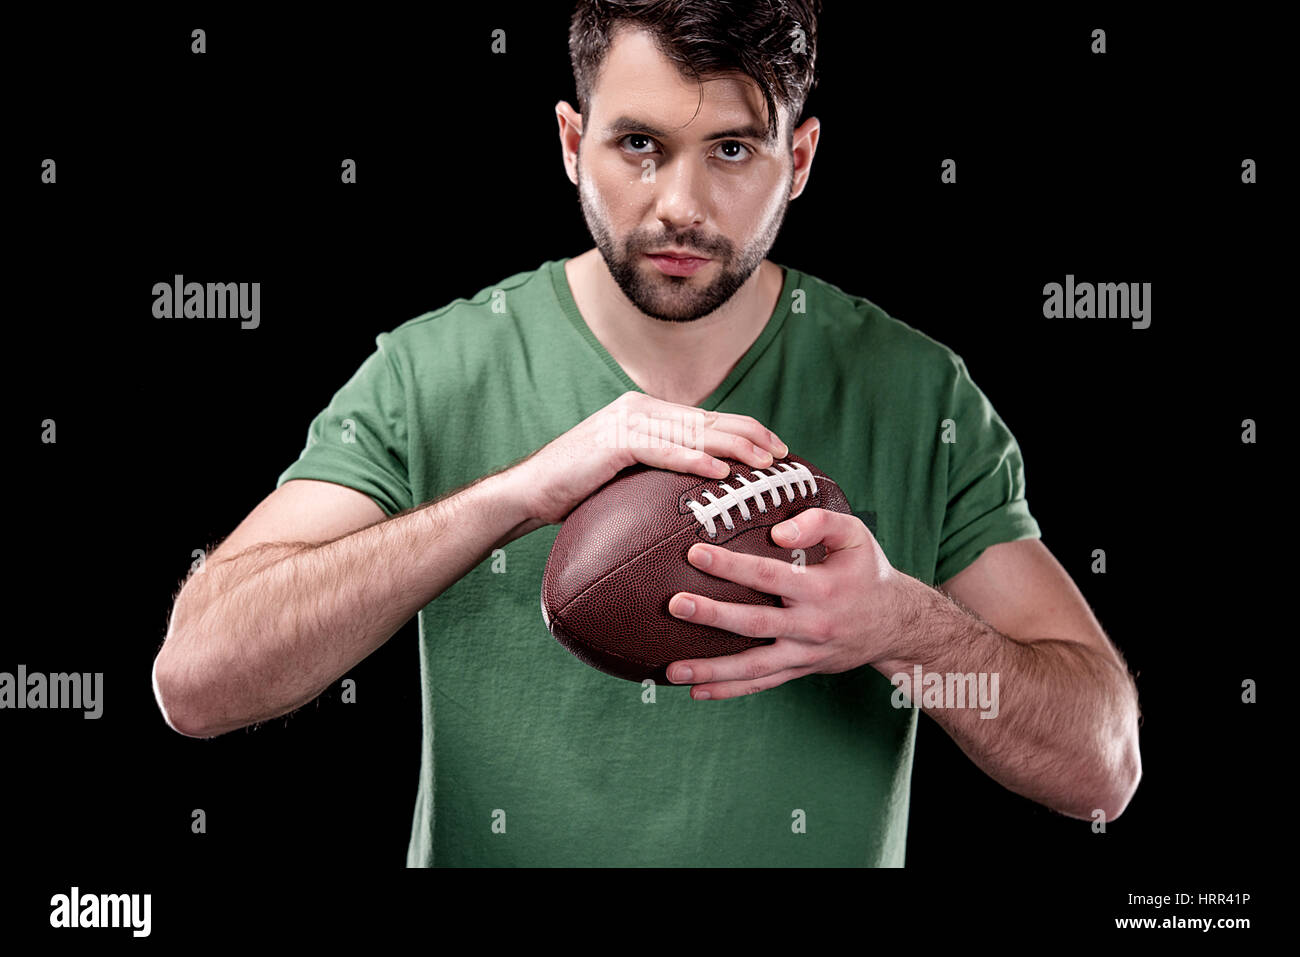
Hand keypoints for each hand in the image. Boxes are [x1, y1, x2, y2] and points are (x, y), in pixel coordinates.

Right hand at [508, 391, 787, 526]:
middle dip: (751, 436)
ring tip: (764, 462)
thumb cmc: (579, 491)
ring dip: (733, 447)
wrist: (530, 493)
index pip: (708, 420)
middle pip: (708, 421)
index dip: (747, 430)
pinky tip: (720, 472)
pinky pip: (663, 451)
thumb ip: (659, 469)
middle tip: (784, 454)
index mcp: (648, 414)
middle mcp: (641, 410)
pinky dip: (694, 461)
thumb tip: (701, 490)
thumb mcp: (628, 475)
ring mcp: (627, 422)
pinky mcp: (614, 441)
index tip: (778, 448)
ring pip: (693, 433)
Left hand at [665, 507, 907, 699]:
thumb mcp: (855, 536)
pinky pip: (762, 684)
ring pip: (753, 666)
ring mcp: (804, 653)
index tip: (696, 553)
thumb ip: (819, 523)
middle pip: (754, 623)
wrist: (895, 624)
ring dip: (711, 670)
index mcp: (822, 589)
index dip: (732, 566)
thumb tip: (778, 533)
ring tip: (672, 670)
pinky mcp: (799, 670)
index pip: (769, 576)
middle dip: (712, 616)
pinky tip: (696, 692)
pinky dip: (729, 691)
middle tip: (675, 605)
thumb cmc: (866, 571)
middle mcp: (811, 625)